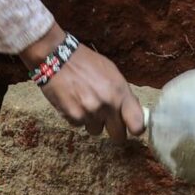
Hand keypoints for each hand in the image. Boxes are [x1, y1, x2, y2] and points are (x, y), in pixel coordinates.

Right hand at [20, 25, 143, 141]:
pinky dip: (77, 117)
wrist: (57, 57)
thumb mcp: (111, 72)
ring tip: (85, 103)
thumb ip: (122, 93)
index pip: (137, 124)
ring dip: (93, 122)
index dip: (136, 129)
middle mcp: (107, 105)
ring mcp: (90, 112)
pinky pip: (79, 125)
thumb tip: (130, 112)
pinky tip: (73, 101)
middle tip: (107, 120)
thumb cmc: (86, 62)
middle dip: (113, 130)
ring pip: (96, 131)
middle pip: (118, 136)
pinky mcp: (73, 117)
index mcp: (120, 91)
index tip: (132, 127)